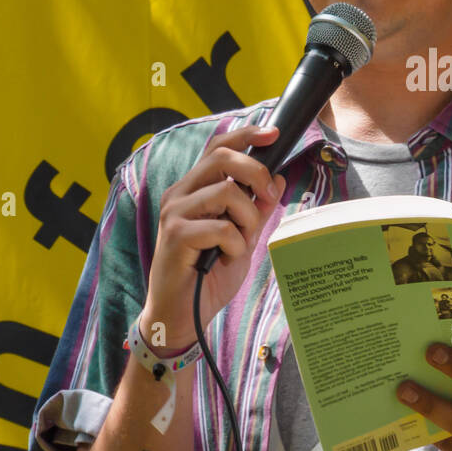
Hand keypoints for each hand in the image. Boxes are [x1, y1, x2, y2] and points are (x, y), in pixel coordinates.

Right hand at [144, 124, 286, 347]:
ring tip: (241, 242)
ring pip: (227, 192)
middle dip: (255, 172)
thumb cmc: (208, 276)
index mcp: (194, 190)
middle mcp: (180, 194)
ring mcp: (174, 213)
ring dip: (247, 218)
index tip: (274, 134)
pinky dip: (235, 244)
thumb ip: (257, 208)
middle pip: (222, 158)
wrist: (181, 316)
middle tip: (269, 197)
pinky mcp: (176, 235)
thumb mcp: (242, 238)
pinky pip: (221, 227)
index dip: (246, 135)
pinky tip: (227, 259)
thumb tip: (277, 176)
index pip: (218, 148)